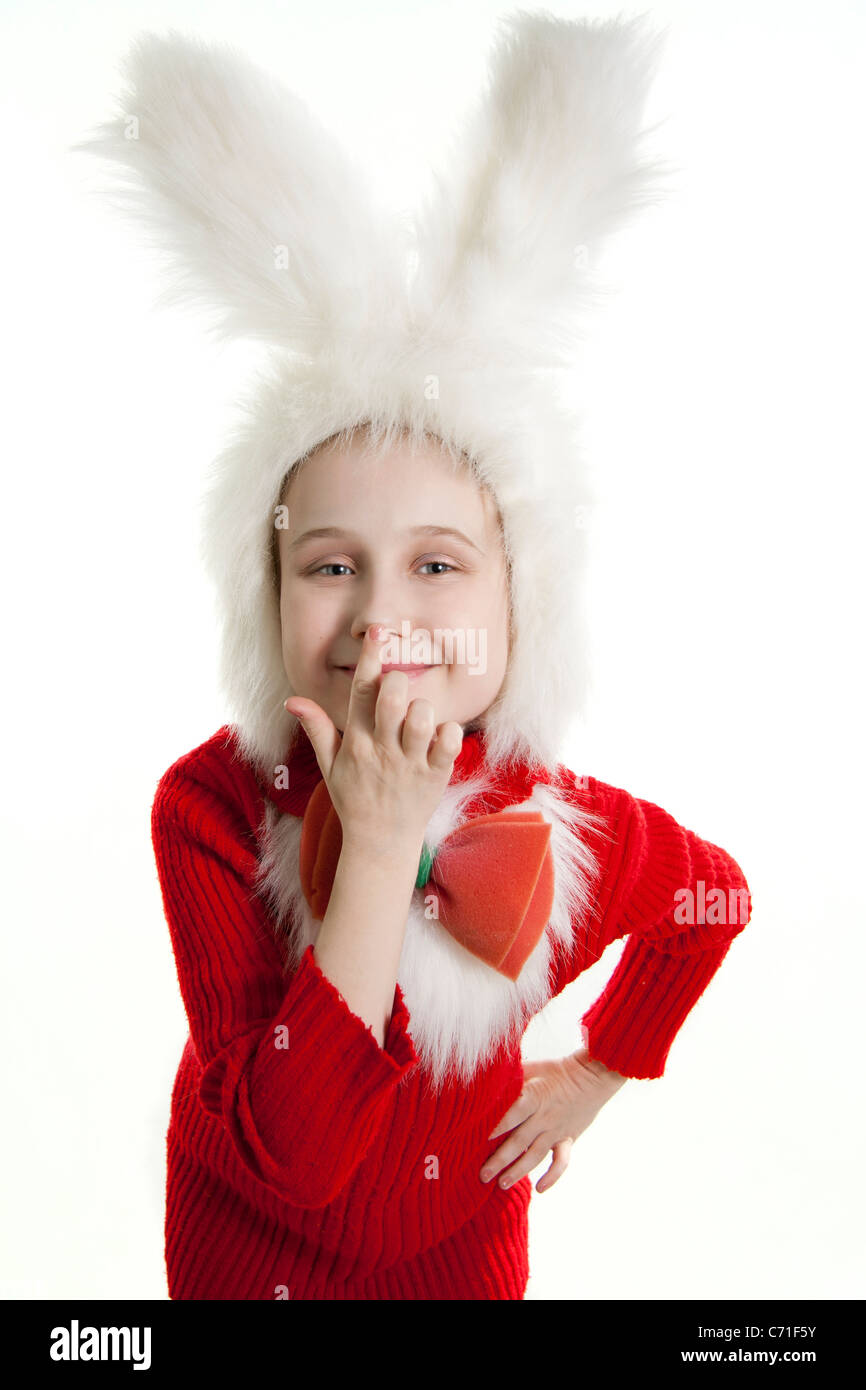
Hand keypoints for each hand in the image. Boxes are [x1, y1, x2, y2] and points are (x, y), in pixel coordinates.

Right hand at [284, 624, 463, 850]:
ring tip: (419, 722)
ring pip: (422, 716)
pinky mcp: (435, 776)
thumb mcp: (330, 766)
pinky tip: (442, 737)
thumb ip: (317, 729)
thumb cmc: (355, 799)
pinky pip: (449, 742)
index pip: (361, 690)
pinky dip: (450, 733)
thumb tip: (292, 699)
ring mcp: (410, 763)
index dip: (371, 656)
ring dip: (423, 710)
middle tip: (398, 693)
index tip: (379, 630)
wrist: (379, 845)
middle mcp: (382, 749)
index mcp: (356, 741)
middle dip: (397, 683)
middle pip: (392, 697)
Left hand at [480, 1050, 627, 1193]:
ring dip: (519, 1171)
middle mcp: (544, 1117)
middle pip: (518, 1141)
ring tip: (502, 1185)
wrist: (594, 1075)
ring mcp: (557, 1130)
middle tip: (482, 1175)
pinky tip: (540, 1189)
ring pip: (535, 1155)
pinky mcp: (569, 1138)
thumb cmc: (557, 1070)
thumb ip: (511, 1078)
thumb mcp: (533, 1068)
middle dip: (499, 1160)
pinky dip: (553, 1176)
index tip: (474, 1140)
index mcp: (533, 1097)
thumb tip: (486, 1081)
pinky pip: (562, 1161)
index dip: (493, 1128)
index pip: (510, 1116)